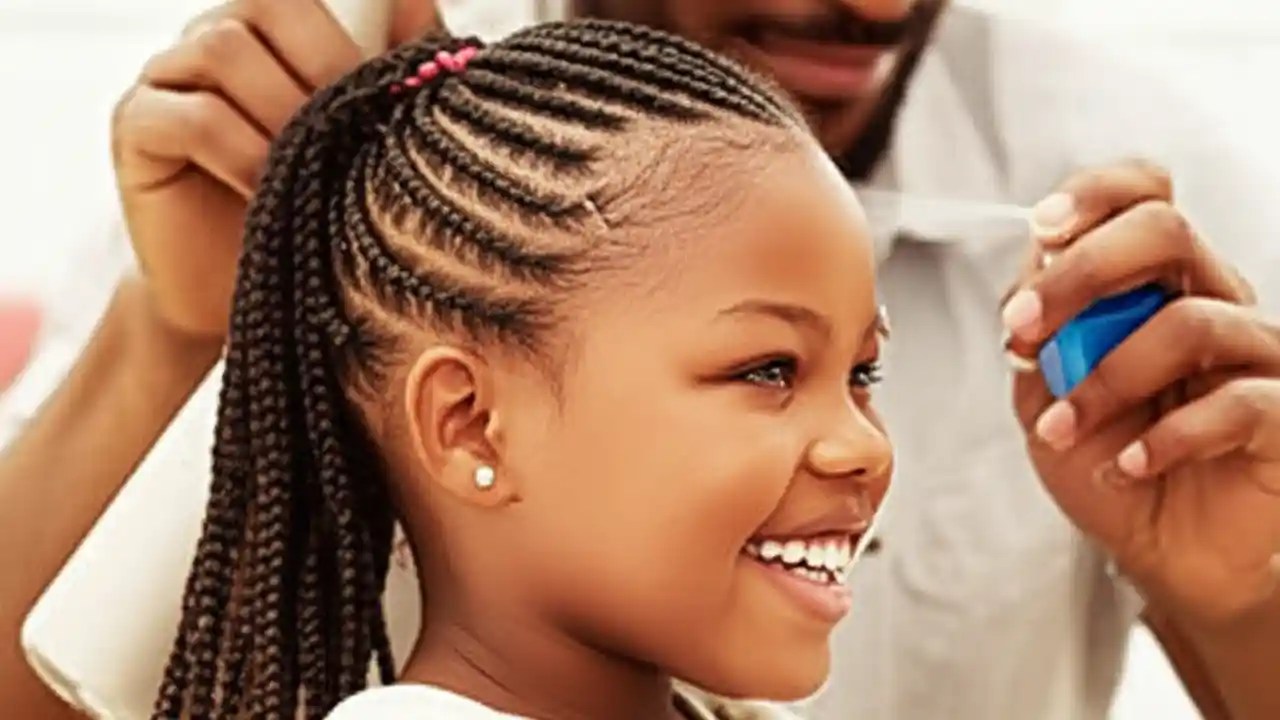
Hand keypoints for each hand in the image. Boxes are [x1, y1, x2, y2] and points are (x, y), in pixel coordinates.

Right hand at [110, 0, 440, 339]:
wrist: (253, 295)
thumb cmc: (322, 216)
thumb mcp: (370, 147)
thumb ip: (393, 80)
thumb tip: (424, 18)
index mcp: (277, 31)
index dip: (360, 21)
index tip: (402, 78)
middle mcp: (219, 38)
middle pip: (266, 0)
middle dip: (325, 60)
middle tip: (363, 127)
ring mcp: (171, 76)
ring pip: (223, 48)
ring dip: (284, 110)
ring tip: (320, 168)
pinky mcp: (137, 127)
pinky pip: (191, 115)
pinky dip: (242, 152)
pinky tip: (273, 193)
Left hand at [1004, 160, 1279, 629]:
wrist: (1165, 552)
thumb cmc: (1111, 461)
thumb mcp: (1048, 395)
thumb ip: (1040, 335)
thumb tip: (1029, 277)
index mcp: (1156, 282)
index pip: (1145, 195)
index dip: (1095, 194)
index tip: (1042, 229)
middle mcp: (1213, 300)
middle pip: (1166, 230)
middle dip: (1081, 273)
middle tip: (1025, 329)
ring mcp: (1256, 355)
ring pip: (1191, 323)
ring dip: (1105, 379)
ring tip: (1060, 429)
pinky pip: (1237, 405)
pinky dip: (1166, 439)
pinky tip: (1126, 467)